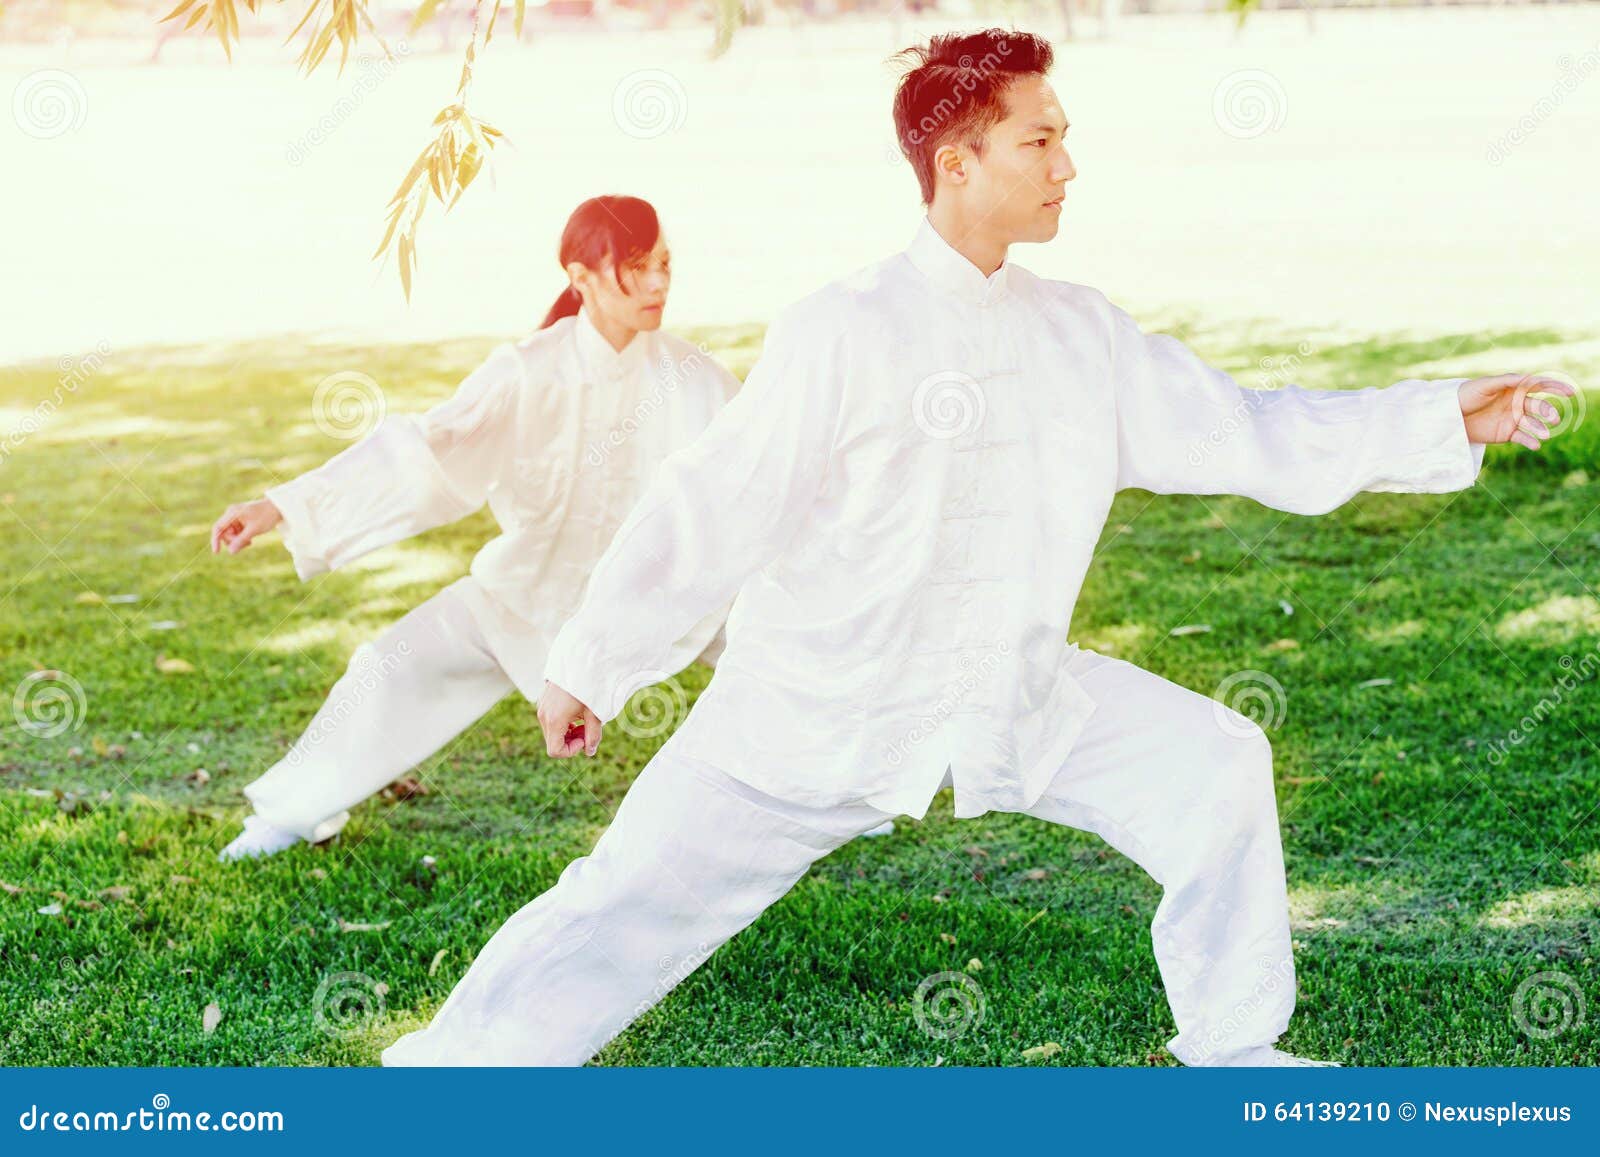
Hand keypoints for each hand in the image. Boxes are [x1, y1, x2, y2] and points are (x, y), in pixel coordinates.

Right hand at [210, 497, 282, 554]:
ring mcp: (235, 517)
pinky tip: (250, 540)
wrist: (278, 508)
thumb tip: (231, 552)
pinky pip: (236, 533)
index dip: (215, 540)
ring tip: (250, 542)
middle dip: (233, 541)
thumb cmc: (267, 516)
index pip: (218, 528)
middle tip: (247, 545)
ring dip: (238, 540)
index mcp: (232, 513)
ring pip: (230, 534)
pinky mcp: (240, 521)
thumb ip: (241, 541)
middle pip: (224, 533)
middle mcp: (231, 513)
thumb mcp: (254, 530)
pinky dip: (241, 538)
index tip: (217, 552)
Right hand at [538, 681, 600, 757]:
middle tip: (587, 729)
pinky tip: (576, 713)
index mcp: (554, 720)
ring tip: (583, 720)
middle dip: (571, 741)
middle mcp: (543, 715)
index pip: (555, 751)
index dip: (571, 751)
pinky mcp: (544, 702)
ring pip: (552, 733)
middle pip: (553, 742)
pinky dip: (562, 724)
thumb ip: (593, 735)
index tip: (584, 738)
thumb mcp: (594, 712)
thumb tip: (590, 752)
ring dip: (567, 733)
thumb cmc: (588, 686)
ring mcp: (542, 708)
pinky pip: (550, 721)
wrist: (578, 660)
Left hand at [1458, 373, 1576, 449]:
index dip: (1555, 387)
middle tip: (1553, 418)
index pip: (1539, 386)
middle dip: (1548, 411)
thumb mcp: (1484, 386)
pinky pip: (1523, 437)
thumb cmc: (1466, 395)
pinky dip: (1531, 441)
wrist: (1451, 416)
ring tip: (1545, 434)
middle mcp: (1517, 403)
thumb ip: (1506, 381)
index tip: (1569, 391)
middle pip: (1538, 406)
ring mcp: (1513, 419)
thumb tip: (1527, 378)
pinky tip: (1536, 445)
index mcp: (1514, 388)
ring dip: (1540, 428)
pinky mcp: (1507, 433)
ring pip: (1533, 423)